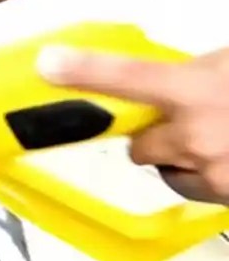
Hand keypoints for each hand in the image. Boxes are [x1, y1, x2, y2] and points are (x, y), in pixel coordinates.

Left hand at [37, 45, 228, 203]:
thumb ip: (191, 74)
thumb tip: (162, 78)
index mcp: (200, 90)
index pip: (129, 76)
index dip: (84, 71)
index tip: (49, 64)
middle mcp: (196, 134)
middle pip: (138, 144)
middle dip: (154, 134)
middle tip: (187, 118)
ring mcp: (209, 171)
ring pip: (164, 168)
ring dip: (180, 156)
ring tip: (220, 137)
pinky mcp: (223, 196)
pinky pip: (194, 186)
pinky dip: (206, 175)